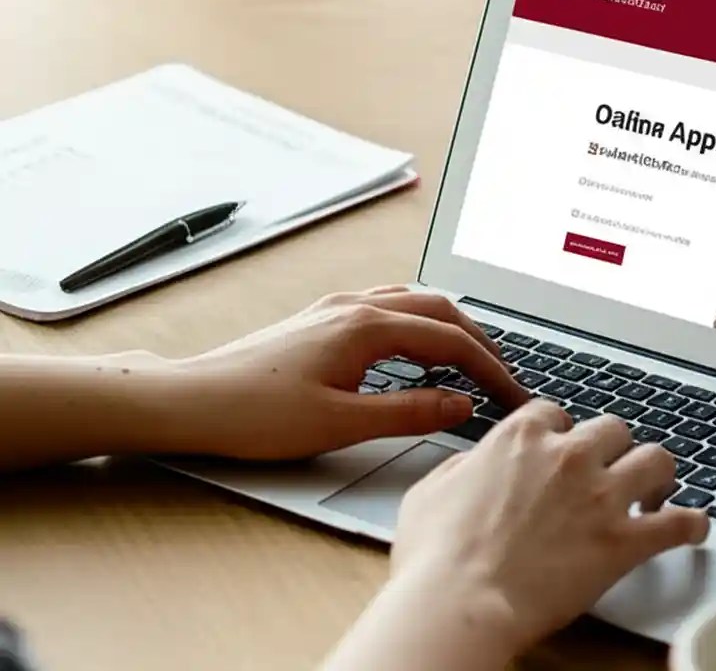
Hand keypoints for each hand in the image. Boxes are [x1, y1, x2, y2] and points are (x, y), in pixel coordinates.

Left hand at [164, 285, 527, 459]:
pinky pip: (389, 306)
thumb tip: (461, 404)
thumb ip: (409, 412)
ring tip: (473, 359)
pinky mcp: (321, 319)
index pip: (451, 341)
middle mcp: (355, 307)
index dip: (490, 370)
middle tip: (504, 377)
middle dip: (481, 341)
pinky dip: (420, 323)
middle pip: (441, 310)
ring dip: (451, 326)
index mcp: (366, 328)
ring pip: (415, 302)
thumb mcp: (341, 424)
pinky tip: (418, 348)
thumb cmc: (255, 415)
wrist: (191, 400)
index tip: (513, 396)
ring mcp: (336, 308)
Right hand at [389, 401, 710, 656]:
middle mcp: (569, 455)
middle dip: (613, 449)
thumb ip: (462, 468)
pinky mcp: (625, 541)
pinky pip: (680, 522)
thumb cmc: (437, 557)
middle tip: (610, 472)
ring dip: (658, 475)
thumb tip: (473, 466)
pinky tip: (694, 529)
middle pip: (613, 429)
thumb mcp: (431, 491)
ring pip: (657, 459)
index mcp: (521, 437)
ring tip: (655, 493)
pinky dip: (692, 525)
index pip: (557, 415)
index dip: (562, 435)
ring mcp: (602, 496)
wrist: (460, 602)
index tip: (562, 451)